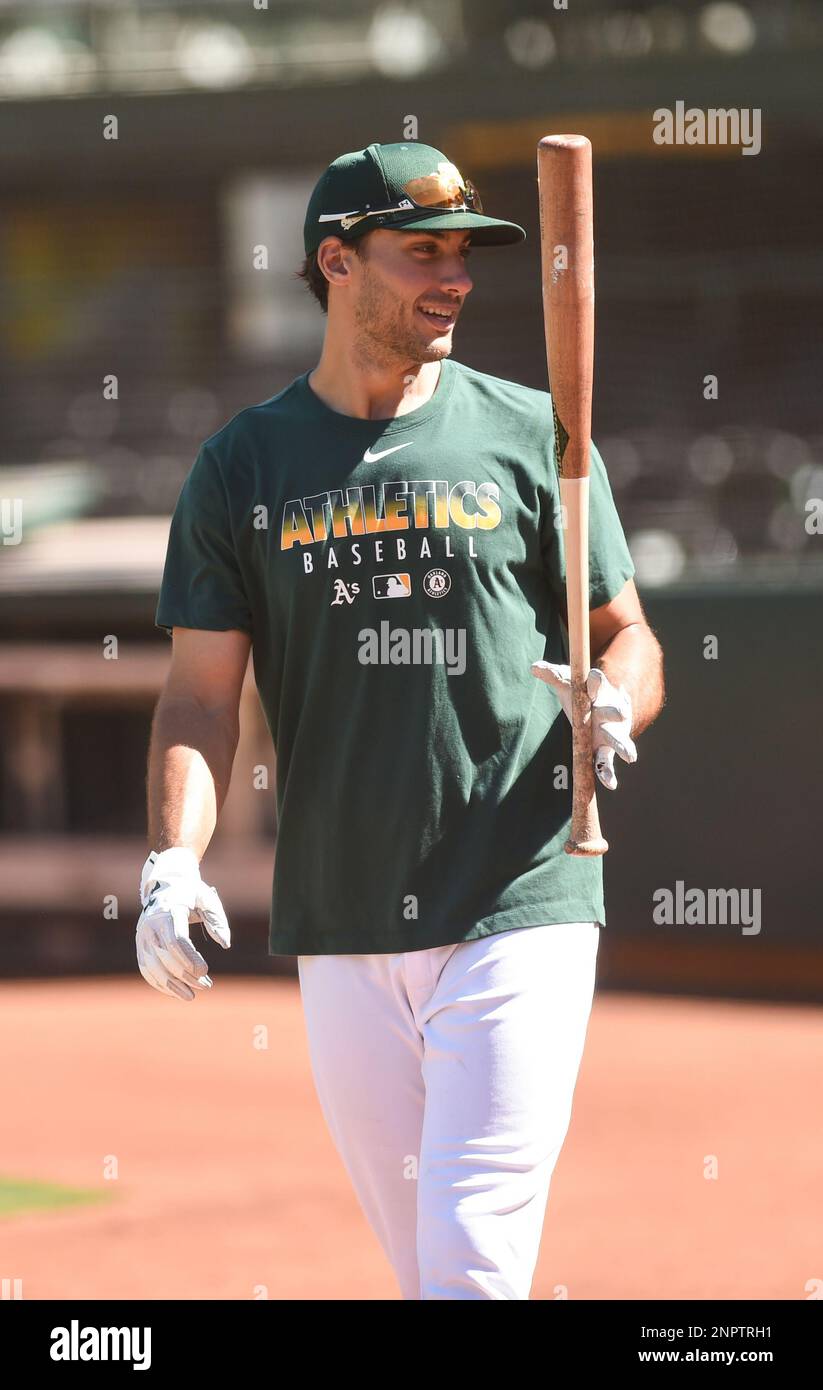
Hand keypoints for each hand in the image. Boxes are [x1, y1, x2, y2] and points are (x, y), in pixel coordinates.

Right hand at [136, 846, 230, 1001]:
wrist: (165, 886)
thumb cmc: (191, 894)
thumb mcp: (208, 900)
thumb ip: (217, 920)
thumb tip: (225, 944)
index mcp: (169, 912)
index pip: (176, 940)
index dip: (190, 959)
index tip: (205, 971)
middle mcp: (152, 925)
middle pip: (166, 957)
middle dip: (185, 975)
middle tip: (206, 985)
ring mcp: (143, 937)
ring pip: (153, 967)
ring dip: (172, 986)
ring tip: (191, 996)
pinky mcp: (140, 946)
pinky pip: (146, 969)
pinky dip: (159, 984)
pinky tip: (176, 992)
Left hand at [530, 661, 636, 789]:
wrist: (608, 708)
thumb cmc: (585, 695)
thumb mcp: (569, 684)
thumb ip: (554, 675)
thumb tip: (534, 668)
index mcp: (599, 692)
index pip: (599, 684)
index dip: (596, 681)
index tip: (594, 677)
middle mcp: (608, 712)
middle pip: (612, 712)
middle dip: (615, 713)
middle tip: (620, 713)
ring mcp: (610, 733)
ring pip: (617, 740)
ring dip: (622, 747)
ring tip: (630, 757)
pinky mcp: (606, 750)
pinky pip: (607, 762)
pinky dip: (608, 773)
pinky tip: (610, 784)